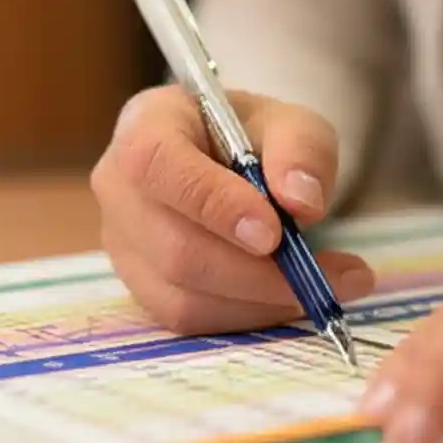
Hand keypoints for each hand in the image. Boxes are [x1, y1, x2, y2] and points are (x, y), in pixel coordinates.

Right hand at [91, 85, 375, 333]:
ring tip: (324, 287)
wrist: (228, 162)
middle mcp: (118, 186)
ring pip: (182, 295)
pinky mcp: (140, 287)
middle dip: (255, 272)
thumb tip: (304, 202)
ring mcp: (122, 243)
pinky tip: (288, 299)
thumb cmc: (252, 137)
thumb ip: (302, 149)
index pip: (158, 164)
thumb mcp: (290, 123)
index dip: (213, 204)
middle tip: (324, 275)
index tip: (273, 233)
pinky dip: (248, 316)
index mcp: (145, 125)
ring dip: (260, 301)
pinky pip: (190, 319)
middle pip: (174, 247)